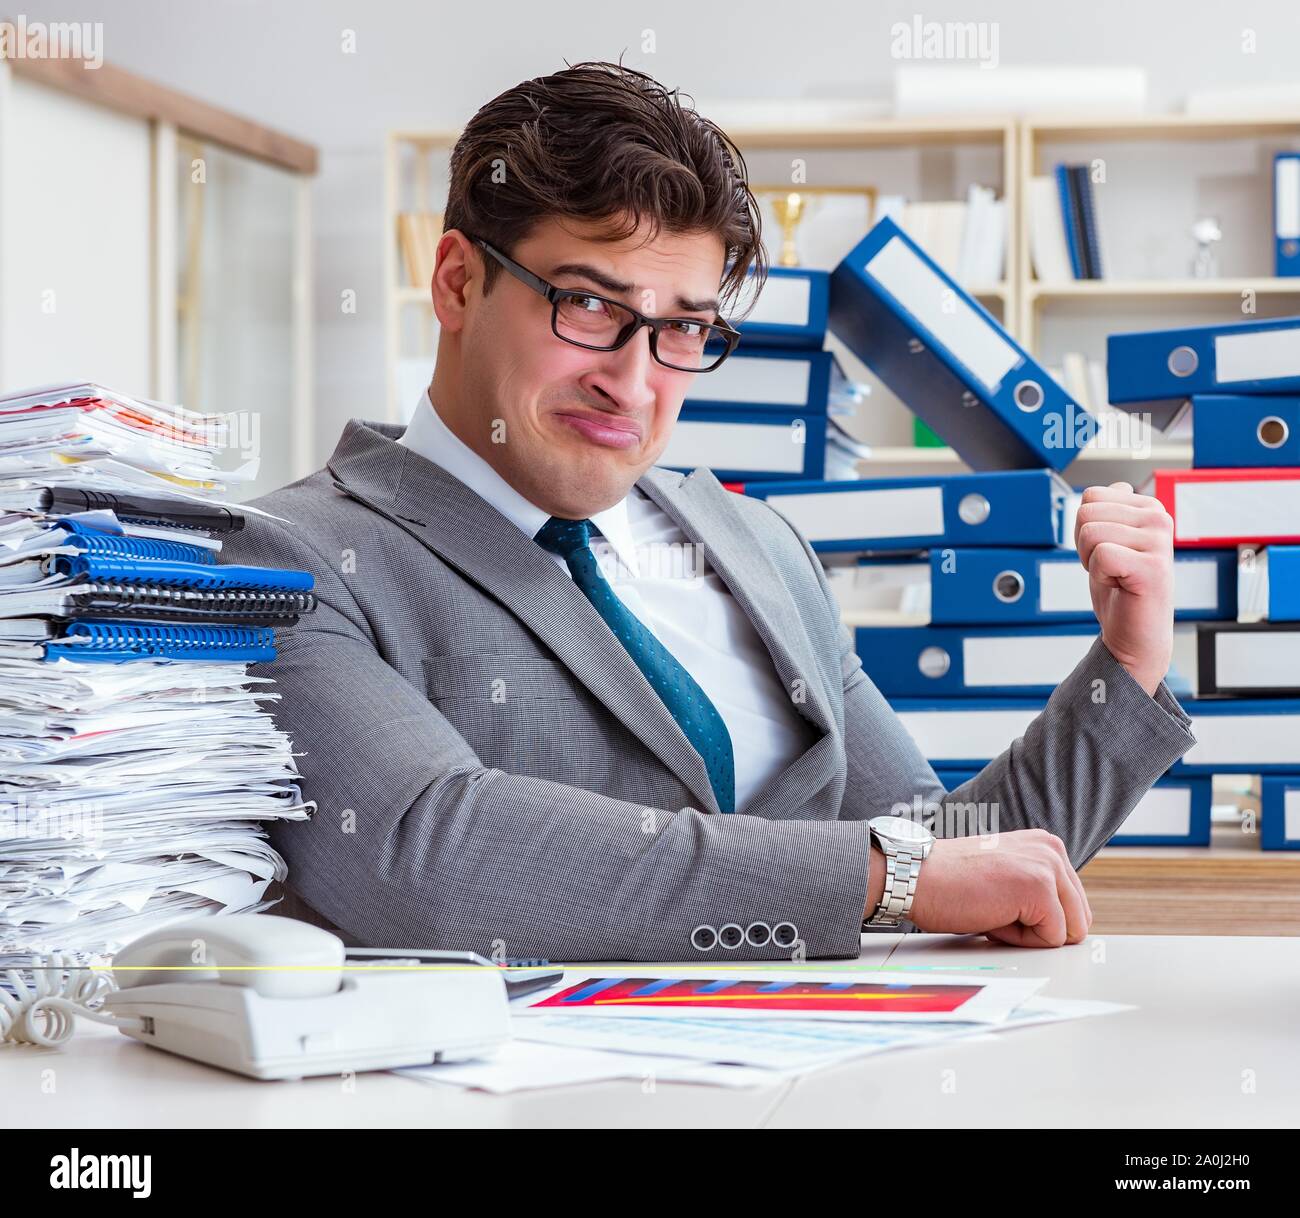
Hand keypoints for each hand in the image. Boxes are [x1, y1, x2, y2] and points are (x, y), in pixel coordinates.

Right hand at [898, 830, 1092, 946]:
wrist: (913, 877)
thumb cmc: (950, 883)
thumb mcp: (1006, 877)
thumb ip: (1039, 891)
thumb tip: (1064, 929)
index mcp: (1047, 846)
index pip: (1075, 906)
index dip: (1037, 920)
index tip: (1001, 903)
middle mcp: (1052, 850)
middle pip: (1078, 920)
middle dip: (1039, 929)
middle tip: (996, 909)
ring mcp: (1047, 866)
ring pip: (1068, 932)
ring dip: (1028, 934)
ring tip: (993, 910)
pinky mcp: (1039, 888)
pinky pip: (1050, 940)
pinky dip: (1018, 939)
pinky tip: (990, 915)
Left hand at [1074, 482, 1174, 696]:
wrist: (1135, 634)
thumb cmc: (1121, 589)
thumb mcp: (1113, 541)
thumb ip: (1114, 511)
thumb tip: (1118, 484)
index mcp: (1149, 508)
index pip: (1091, 496)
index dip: (1084, 528)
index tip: (1105, 551)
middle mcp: (1159, 518)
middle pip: (1086, 512)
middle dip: (1084, 545)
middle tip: (1109, 567)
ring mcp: (1159, 542)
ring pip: (1090, 533)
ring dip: (1091, 562)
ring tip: (1116, 576)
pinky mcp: (1153, 567)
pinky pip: (1101, 556)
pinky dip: (1099, 576)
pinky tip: (1120, 585)